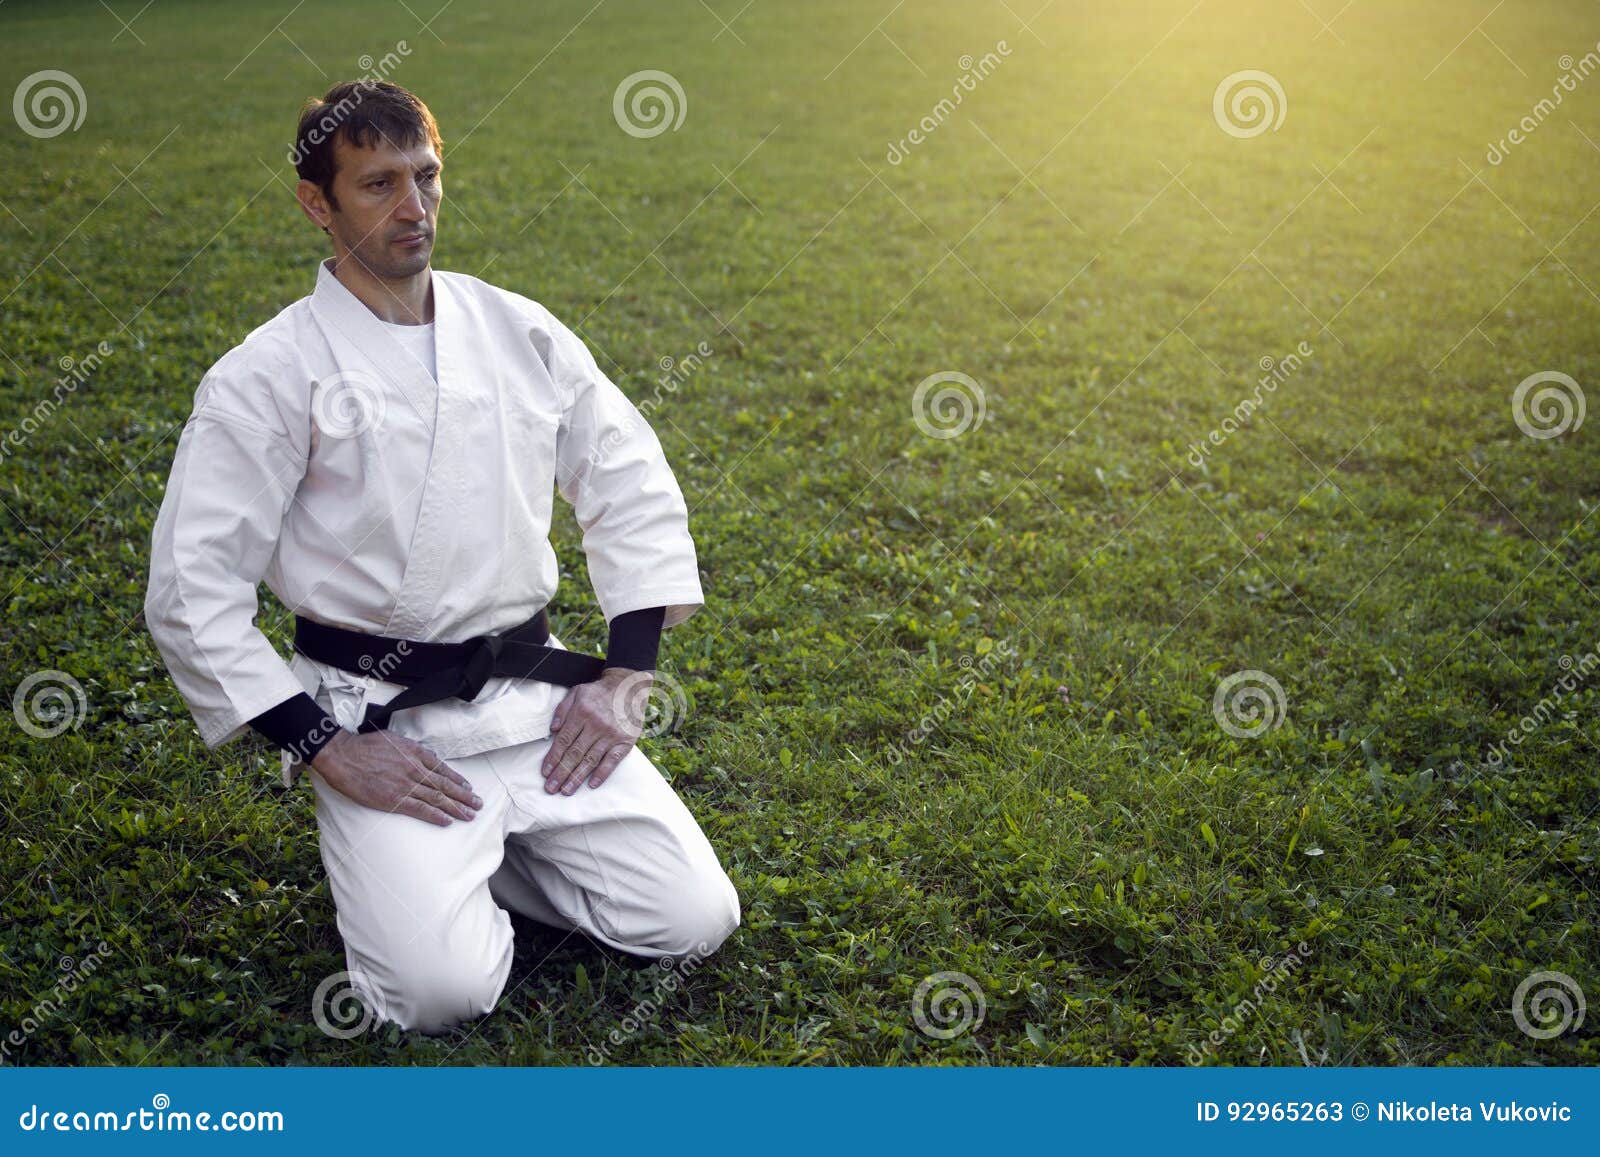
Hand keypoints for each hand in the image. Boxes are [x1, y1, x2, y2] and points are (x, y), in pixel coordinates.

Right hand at [310, 730, 481, 826]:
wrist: (344, 756)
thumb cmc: (366, 746)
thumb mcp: (395, 740)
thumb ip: (413, 750)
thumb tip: (427, 757)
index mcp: (416, 754)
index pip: (443, 770)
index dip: (458, 780)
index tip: (469, 787)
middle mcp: (415, 769)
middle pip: (445, 786)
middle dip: (464, 796)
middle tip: (479, 804)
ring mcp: (405, 785)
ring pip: (437, 798)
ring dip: (456, 808)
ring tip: (470, 814)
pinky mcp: (394, 800)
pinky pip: (420, 809)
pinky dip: (435, 815)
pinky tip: (447, 821)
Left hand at [541, 667, 650, 794]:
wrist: (628, 687)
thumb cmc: (599, 692)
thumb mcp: (577, 692)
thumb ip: (562, 710)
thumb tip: (552, 730)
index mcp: (581, 713)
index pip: (563, 740)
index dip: (553, 758)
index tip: (545, 773)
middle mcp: (595, 725)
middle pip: (575, 753)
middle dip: (561, 773)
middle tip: (551, 788)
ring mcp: (611, 734)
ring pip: (591, 760)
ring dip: (577, 777)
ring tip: (566, 791)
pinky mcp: (625, 741)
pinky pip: (612, 761)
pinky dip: (602, 774)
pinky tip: (592, 784)